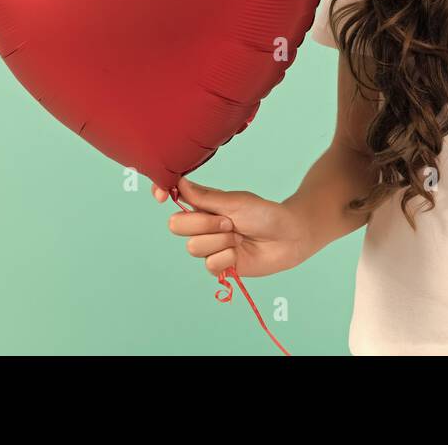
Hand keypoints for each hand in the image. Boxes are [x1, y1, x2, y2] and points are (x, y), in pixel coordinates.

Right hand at [153, 175, 311, 278]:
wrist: (287, 237)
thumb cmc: (264, 214)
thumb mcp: (235, 201)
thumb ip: (205, 197)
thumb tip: (179, 182)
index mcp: (203, 205)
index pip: (173, 198)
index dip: (162, 194)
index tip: (160, 196)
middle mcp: (202, 225)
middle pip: (176, 225)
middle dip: (204, 223)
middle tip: (229, 222)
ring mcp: (209, 246)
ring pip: (193, 247)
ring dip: (220, 241)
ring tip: (238, 236)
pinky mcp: (219, 266)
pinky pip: (209, 264)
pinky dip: (228, 257)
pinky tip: (240, 252)